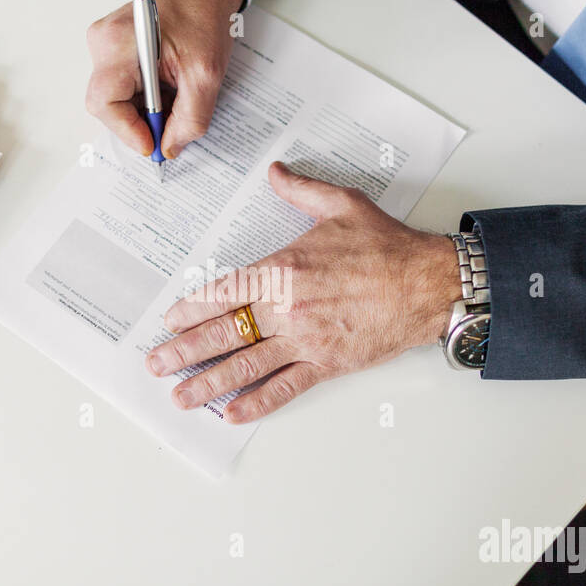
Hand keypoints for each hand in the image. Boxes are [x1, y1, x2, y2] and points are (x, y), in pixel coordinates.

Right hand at [85, 0, 244, 158]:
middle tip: (171, 125)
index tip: (154, 143)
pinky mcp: (111, 49)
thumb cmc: (203, 16)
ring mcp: (103, 45)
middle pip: (108, 104)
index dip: (128, 130)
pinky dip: (143, 97)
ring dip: (144, 109)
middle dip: (139, 121)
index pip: (105, 104)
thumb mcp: (206, 75)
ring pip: (114, 98)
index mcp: (118, 43)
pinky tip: (166, 87)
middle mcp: (102, 42)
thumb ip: (190, 119)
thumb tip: (169, 147)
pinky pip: (120, 87)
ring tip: (174, 96)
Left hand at [145, 162, 462, 423]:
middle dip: (184, 350)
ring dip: (208, 382)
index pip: (224, 291)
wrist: (430, 283)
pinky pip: (285, 387)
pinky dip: (257, 402)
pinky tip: (231, 413)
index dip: (192, 308)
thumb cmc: (389, 247)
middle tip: (156, 363)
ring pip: (245, 365)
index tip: (170, 320)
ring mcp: (306, 340)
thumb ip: (301, 190)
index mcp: (283, 269)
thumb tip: (276, 171)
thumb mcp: (342, 204)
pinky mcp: (327, 364)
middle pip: (224, 332)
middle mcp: (287, 308)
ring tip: (180, 395)